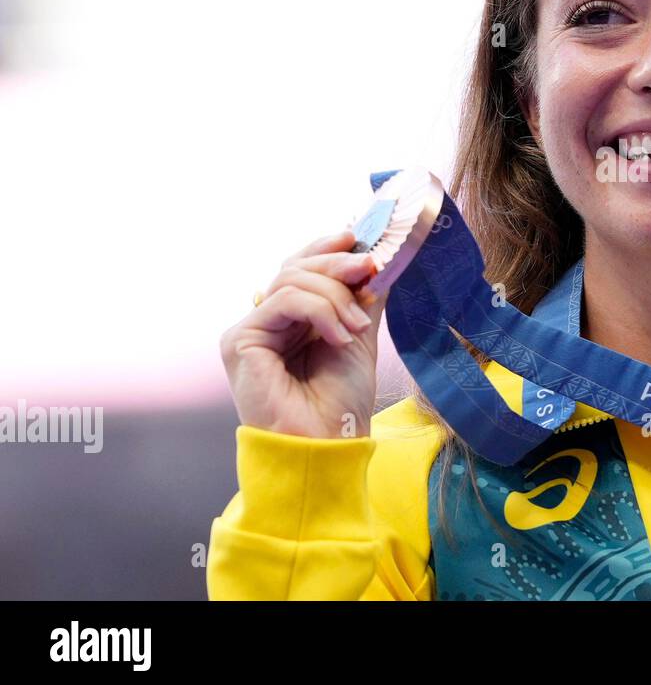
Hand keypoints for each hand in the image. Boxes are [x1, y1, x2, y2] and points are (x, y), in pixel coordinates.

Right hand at [219, 229, 387, 438]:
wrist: (326, 446)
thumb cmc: (340, 404)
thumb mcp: (359, 338)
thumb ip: (361, 299)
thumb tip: (376, 260)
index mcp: (292, 320)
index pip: (301, 269)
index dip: (325, 249)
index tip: (356, 239)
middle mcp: (267, 322)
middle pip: (295, 268)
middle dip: (336, 264)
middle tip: (369, 268)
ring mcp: (251, 331)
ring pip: (291, 280)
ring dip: (334, 295)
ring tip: (357, 324)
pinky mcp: (240, 340)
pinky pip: (283, 301)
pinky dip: (319, 311)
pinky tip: (339, 337)